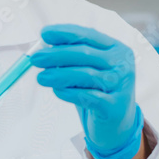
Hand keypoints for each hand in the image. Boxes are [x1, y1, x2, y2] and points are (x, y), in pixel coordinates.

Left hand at [30, 24, 143, 158]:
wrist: (116, 125)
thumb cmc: (98, 91)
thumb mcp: (89, 70)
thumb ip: (71, 58)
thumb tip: (43, 48)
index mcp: (117, 49)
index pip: (89, 35)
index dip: (65, 33)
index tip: (44, 34)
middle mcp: (122, 65)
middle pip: (86, 54)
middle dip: (57, 55)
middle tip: (35, 59)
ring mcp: (122, 86)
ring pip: (86, 75)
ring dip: (59, 75)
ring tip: (41, 77)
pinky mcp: (115, 107)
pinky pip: (89, 97)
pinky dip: (70, 93)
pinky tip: (57, 91)